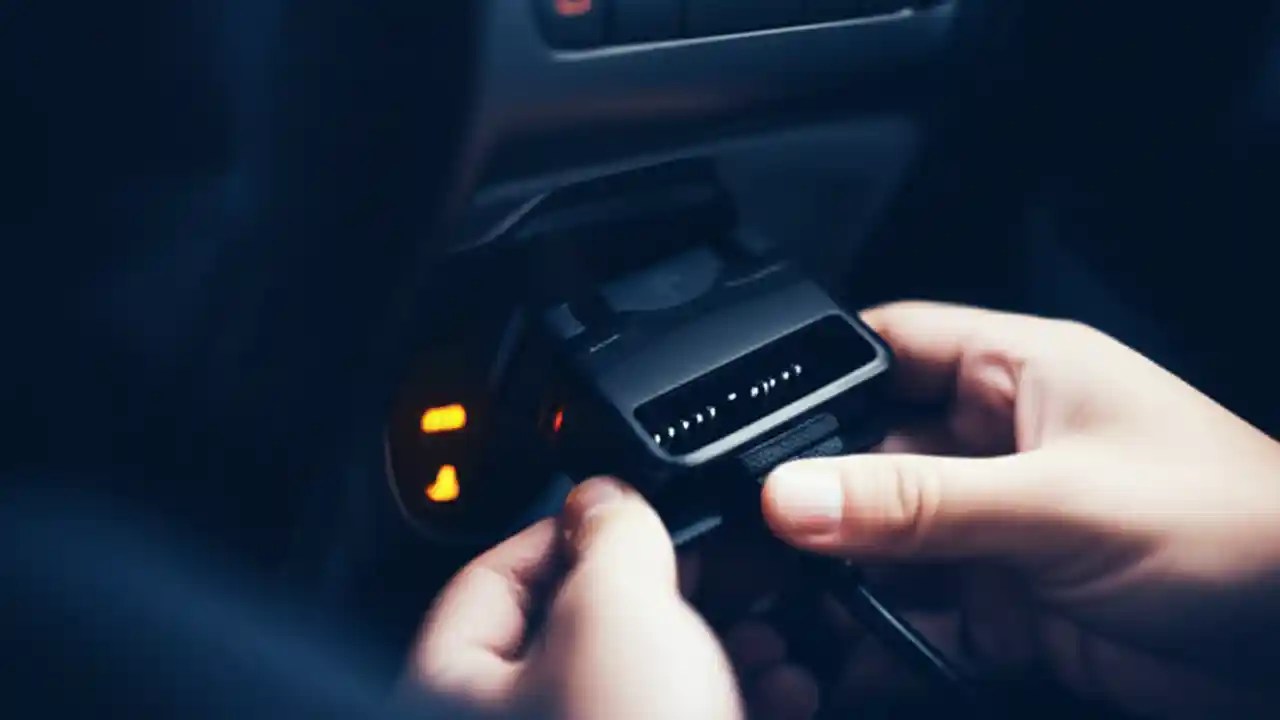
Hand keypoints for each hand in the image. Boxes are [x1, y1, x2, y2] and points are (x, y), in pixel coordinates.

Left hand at [404, 477, 741, 719]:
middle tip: (715, 561)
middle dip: (664, 587)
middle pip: (580, 626)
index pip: (488, 579)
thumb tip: (606, 498)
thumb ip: (606, 535)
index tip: (628, 511)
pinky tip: (781, 685)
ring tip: (766, 627)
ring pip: (644, 677)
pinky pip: (686, 715)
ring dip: (715, 640)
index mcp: (455, 694)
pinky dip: (739, 691)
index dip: (565, 529)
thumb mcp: (614, 613)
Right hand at [759, 302, 1279, 717]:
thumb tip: (795, 493)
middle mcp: (1000, 443)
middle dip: (814, 491)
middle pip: (870, 451)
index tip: (744, 419)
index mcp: (1020, 374)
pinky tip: (844, 647)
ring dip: (841, 569)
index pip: (889, 345)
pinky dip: (880, 630)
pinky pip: (919, 609)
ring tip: (785, 595)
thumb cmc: (1240, 530)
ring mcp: (999, 525)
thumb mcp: (1058, 503)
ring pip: (886, 538)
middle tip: (754, 529)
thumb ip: (918, 500)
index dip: (816, 372)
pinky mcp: (1007, 600)